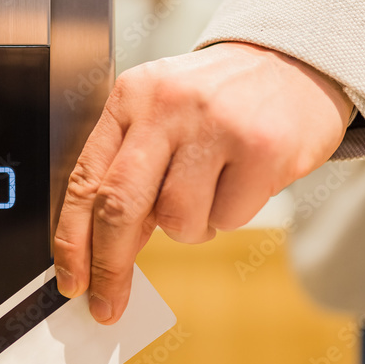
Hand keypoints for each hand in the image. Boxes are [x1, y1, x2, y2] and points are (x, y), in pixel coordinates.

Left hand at [53, 42, 352, 323]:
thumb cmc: (217, 102)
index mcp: (131, 98)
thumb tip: (102, 252)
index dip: (72, 241)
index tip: (72, 282)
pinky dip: (230, 216)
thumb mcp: (161, 119)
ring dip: (190, 229)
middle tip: (109, 302)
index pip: (85, 179)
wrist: (292, 62)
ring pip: (177, 221)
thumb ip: (130, 175)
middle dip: (110, 265)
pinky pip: (228, 219)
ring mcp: (215, 124)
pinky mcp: (261, 147)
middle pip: (119, 206)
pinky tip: (242, 182)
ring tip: (209, 194)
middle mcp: (167, 105)